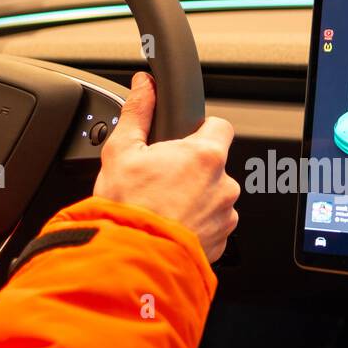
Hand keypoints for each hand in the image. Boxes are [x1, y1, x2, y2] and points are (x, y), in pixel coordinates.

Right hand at [94, 72, 239, 261]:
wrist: (131, 261)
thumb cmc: (127, 208)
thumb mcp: (121, 151)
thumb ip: (138, 112)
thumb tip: (144, 86)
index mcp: (205, 156)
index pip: (220, 126)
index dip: (201, 130)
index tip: (183, 140)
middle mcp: (224, 185)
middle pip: (214, 166)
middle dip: (191, 170)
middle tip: (161, 180)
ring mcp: (225, 216)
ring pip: (214, 197)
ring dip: (195, 199)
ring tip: (163, 208)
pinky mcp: (222, 241)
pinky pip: (212, 225)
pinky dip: (196, 224)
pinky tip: (171, 226)